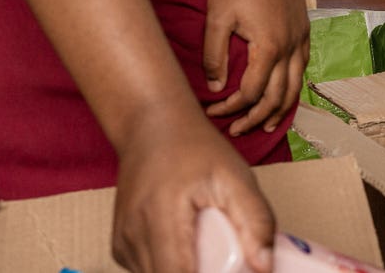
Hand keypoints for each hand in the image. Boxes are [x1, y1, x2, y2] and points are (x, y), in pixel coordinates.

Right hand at [113, 111, 273, 272]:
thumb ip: (256, 220)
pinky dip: (170, 266)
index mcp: (161, 215)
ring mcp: (122, 242)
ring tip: (208, 244)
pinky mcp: (120, 246)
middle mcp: (132, 234)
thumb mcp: (236, 176)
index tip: (230, 267)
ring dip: (186, 271)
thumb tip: (265, 267)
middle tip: (226, 255)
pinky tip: (187, 244)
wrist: (152, 127)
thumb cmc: (195, 148)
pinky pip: (148, 271)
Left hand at [203, 0, 309, 135]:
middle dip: (254, 119)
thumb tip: (215, 87)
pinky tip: (283, 92)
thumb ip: (214, 55)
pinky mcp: (303, 33)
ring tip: (264, 125)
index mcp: (267, 48)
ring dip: (279, 111)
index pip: (250, 93)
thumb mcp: (218, 17)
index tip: (212, 111)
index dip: (231, 108)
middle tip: (236, 130)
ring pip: (295, 88)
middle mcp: (289, 50)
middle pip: (276, 99)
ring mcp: (300, 41)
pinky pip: (302, 69)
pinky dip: (293, 88)